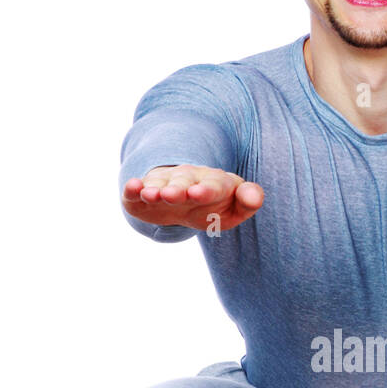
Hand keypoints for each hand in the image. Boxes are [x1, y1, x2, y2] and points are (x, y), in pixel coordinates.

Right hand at [123, 165, 263, 232]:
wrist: (185, 199)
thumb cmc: (215, 206)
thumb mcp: (234, 208)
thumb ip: (248, 201)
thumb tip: (254, 196)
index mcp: (212, 182)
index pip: (212, 185)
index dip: (205, 190)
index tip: (198, 194)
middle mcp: (187, 179)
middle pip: (182, 182)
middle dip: (177, 189)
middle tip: (172, 195)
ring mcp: (164, 184)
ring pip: (160, 185)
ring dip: (155, 189)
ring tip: (150, 194)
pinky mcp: (143, 195)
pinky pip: (137, 189)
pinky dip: (133, 188)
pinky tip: (132, 186)